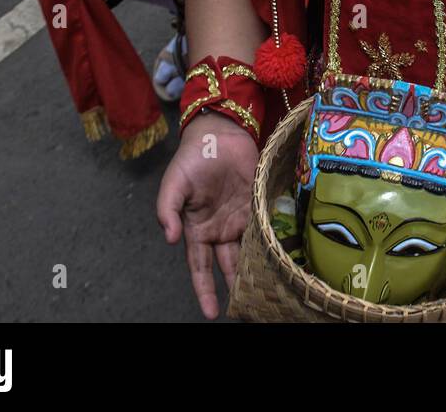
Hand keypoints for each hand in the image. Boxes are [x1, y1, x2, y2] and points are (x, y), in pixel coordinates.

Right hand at [156, 113, 258, 319]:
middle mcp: (220, 230)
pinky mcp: (258, 204)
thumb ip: (166, 211)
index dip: (204, 290)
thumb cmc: (191, 159)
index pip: (199, 268)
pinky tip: (280, 259)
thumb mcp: (172, 184)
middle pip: (228, 266)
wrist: (220, 133)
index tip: (212, 312)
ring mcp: (241, 218)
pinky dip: (271, 242)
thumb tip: (169, 239)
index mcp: (197, 230)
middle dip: (235, 288)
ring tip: (267, 292)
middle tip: (248, 311)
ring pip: (249, 251)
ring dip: (256, 270)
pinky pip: (265, 228)